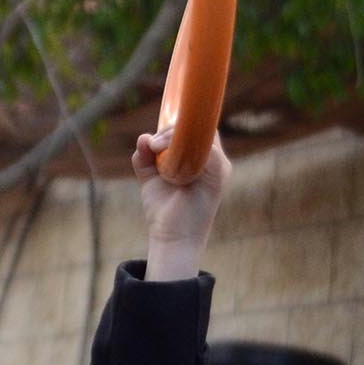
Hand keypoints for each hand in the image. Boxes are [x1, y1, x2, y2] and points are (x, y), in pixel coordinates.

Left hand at [132, 126, 230, 281]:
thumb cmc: (164, 211)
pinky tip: (162, 153)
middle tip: (153, 144)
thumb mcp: (150, 178)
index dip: (174, 126)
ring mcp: (219, 166)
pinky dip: (182, 145)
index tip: (154, 137)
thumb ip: (145, 157)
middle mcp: (213, 160)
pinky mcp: (219, 173)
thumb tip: (144, 138)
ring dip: (174, 135)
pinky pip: (206, 147)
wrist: (171, 237)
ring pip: (201, 134)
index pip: (194, 130)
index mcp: (201, 159)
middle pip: (199, 128)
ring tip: (155, 147)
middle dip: (171, 129)